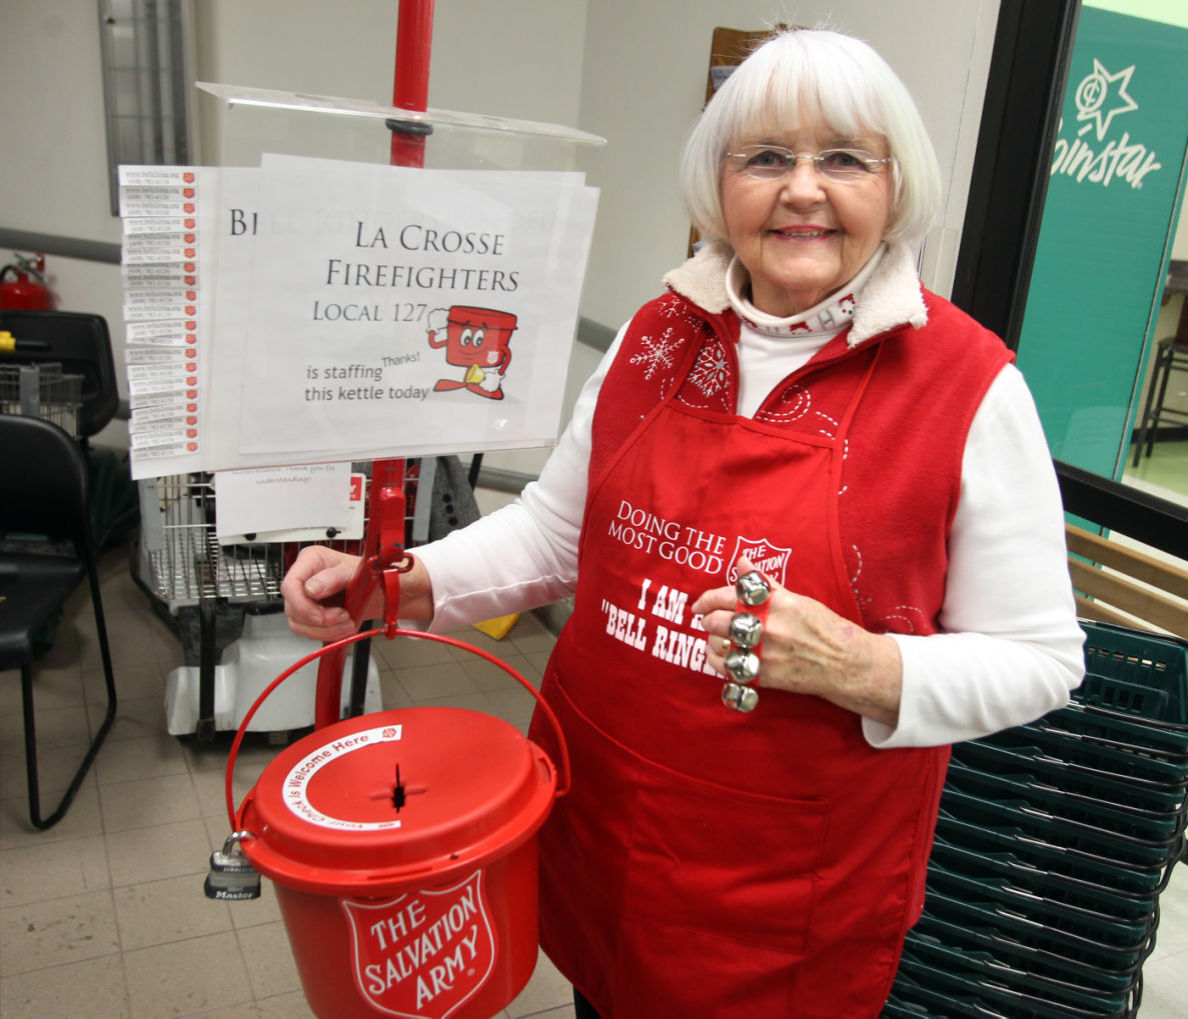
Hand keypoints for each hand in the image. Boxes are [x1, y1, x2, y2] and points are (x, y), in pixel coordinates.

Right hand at [281, 545, 434, 642]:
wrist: (386, 590)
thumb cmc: (375, 574)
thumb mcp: (358, 572)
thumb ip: (334, 577)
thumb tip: (312, 588)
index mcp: (312, 560)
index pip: (290, 585)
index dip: (302, 604)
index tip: (322, 615)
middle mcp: (306, 577)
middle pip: (293, 608)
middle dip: (319, 620)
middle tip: (343, 618)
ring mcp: (308, 597)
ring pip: (299, 623)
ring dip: (325, 629)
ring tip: (347, 623)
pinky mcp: (314, 613)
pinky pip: (309, 631)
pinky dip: (327, 633)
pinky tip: (342, 628)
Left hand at [691, 556, 901, 725]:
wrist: (844, 663)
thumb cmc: (823, 627)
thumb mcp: (796, 598)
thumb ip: (763, 583)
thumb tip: (742, 562)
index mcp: (773, 604)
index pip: (727, 596)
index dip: (706, 600)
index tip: (699, 605)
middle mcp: (766, 627)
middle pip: (717, 621)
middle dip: (708, 620)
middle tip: (708, 620)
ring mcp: (764, 653)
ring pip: (718, 644)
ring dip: (712, 640)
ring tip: (718, 637)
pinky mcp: (763, 676)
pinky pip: (726, 668)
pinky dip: (717, 661)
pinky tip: (721, 655)